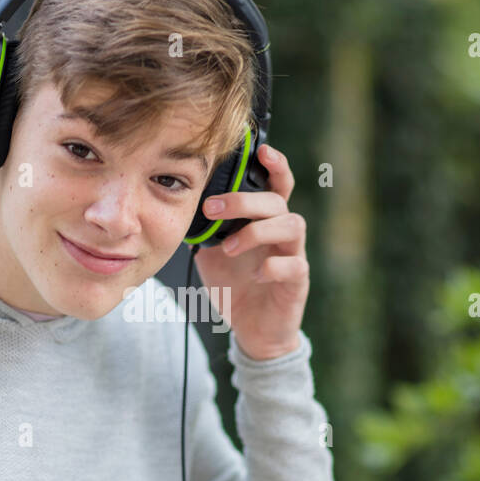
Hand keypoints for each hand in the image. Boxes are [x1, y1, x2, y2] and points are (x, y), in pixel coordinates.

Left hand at [194, 143, 307, 360]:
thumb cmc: (235, 287)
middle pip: (277, 201)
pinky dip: (273, 266)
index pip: (277, 184)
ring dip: (257, 231)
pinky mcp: (297, 282)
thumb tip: (182, 206)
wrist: (252, 330)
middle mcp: (283, 233)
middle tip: (212, 209)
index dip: (275, 164)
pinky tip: (254, 275)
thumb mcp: (213, 254)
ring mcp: (294, 255)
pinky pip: (294, 265)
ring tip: (229, 248)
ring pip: (292, 225)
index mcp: (265, 221)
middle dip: (244, 200)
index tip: (261, 150)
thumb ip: (206, 230)